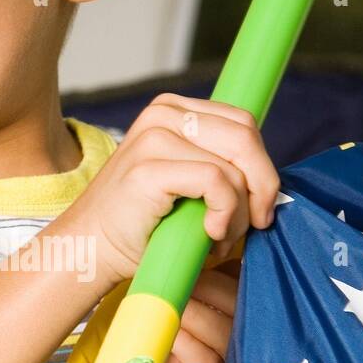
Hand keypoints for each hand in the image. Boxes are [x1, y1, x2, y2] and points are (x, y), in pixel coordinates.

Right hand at [64, 94, 279, 292]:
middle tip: (254, 225)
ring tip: (221, 238)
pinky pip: (216, 180)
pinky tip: (210, 235)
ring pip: (234, 162)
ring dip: (240, 210)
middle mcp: (162, 114)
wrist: (91, 252)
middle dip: (263, 185)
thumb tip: (271, 184)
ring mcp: (154, 136)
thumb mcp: (189, 188)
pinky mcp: (149, 166)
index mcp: (172, 111)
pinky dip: (225, 213)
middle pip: (245, 135)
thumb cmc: (144, 229)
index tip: (259, 208)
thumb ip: (222, 170)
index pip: (242, 123)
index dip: (262, 166)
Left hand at [157, 256, 240, 362]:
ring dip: (191, 308)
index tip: (184, 253)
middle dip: (202, 280)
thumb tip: (157, 281)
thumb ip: (181, 321)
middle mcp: (251, 346)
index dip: (214, 267)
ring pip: (223, 327)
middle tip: (173, 267)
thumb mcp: (185, 354)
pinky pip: (210, 362)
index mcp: (243, 331)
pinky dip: (188, 344)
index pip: (237, 287)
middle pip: (235, 300)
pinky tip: (171, 333)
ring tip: (165, 294)